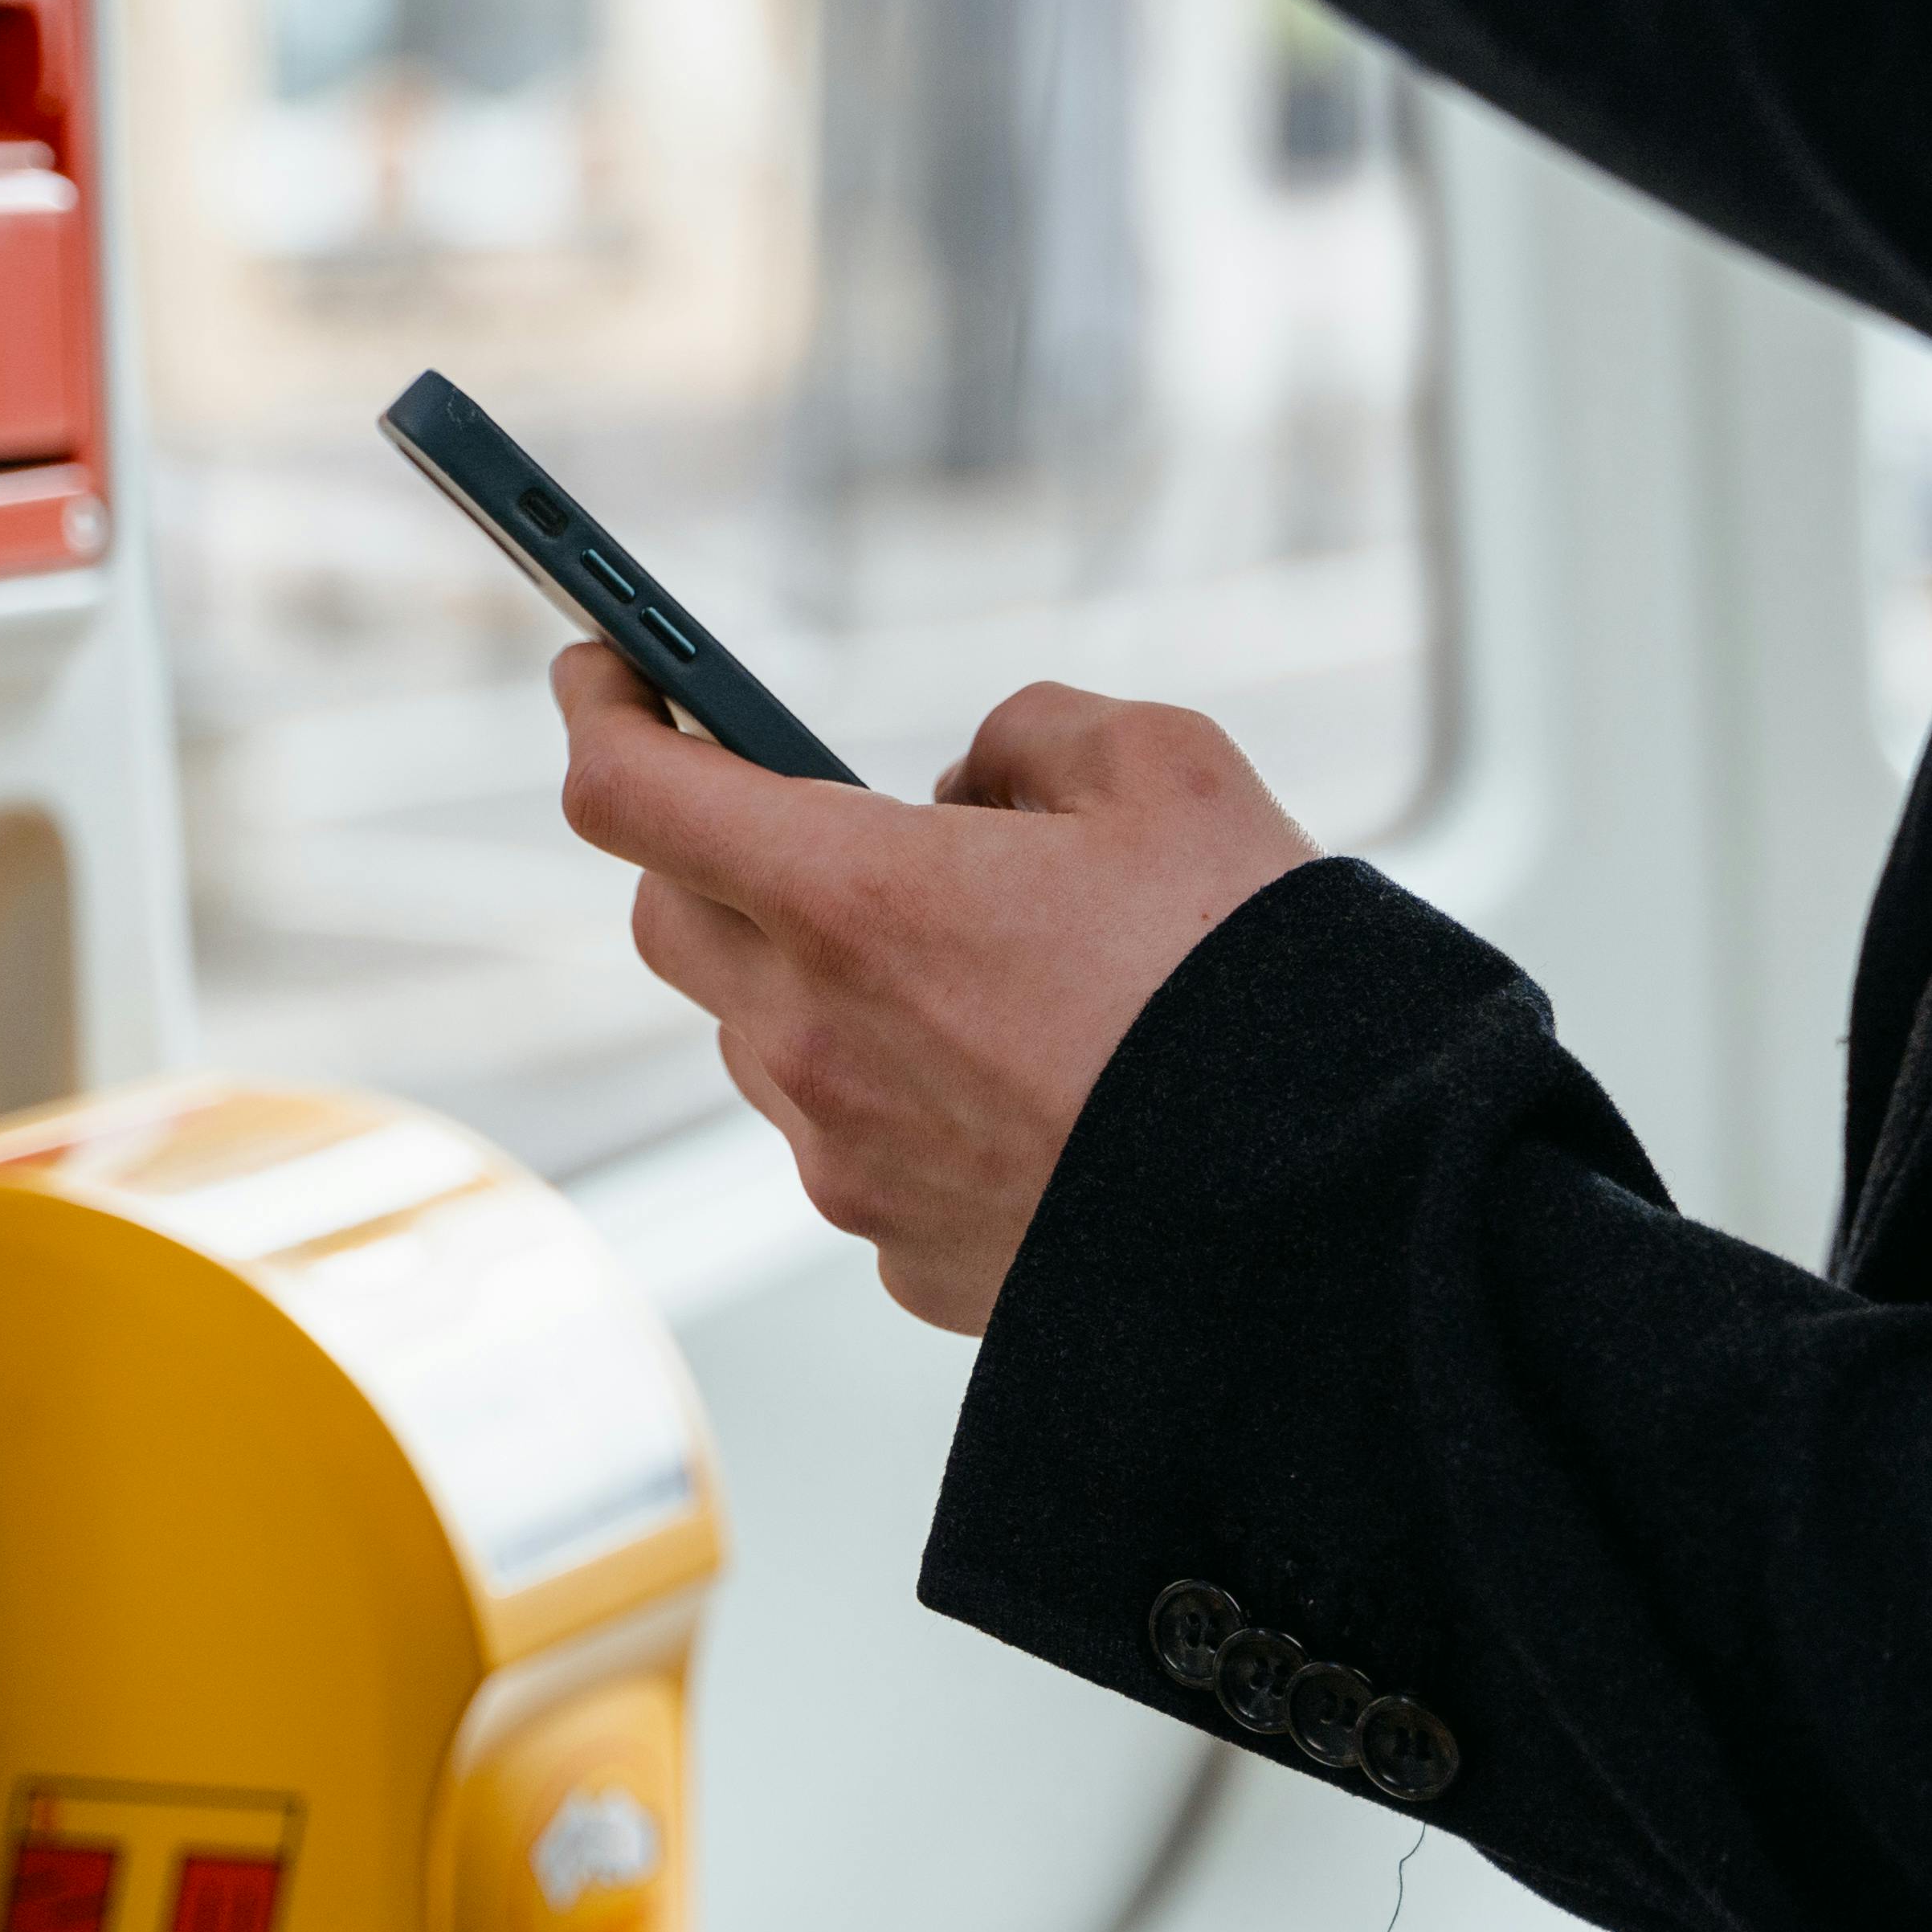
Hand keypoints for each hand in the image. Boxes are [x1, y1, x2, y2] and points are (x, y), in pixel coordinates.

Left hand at [553, 648, 1314, 1332]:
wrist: (1331, 1209)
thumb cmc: (1253, 984)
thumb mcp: (1166, 768)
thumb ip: (1029, 734)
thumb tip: (966, 788)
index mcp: (855, 898)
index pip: (632, 793)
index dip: (600, 711)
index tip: (603, 673)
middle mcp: (816, 1042)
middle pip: (674, 917)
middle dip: (712, 849)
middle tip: (811, 818)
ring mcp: (848, 1165)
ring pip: (766, 1041)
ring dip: (823, 984)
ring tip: (985, 972)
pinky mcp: (901, 1258)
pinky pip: (856, 1151)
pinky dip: (904, 1101)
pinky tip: (1028, 1090)